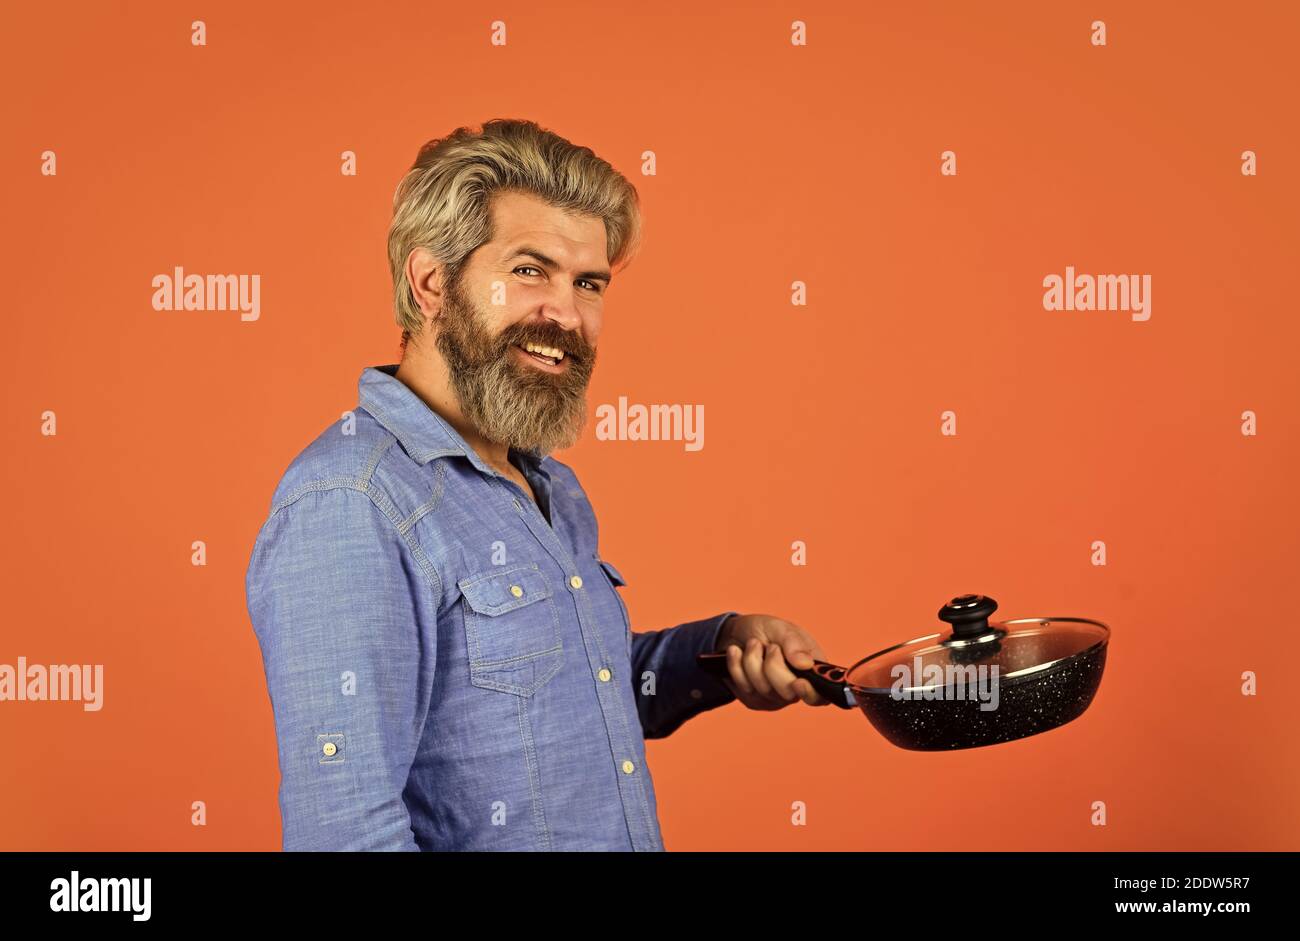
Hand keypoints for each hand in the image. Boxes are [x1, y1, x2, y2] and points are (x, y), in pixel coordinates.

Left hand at [713, 613, 832, 708]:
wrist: (736, 633)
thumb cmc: (765, 630)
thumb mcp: (781, 628)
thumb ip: (795, 643)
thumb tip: (806, 664)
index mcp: (811, 671)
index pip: (819, 696)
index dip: (810, 693)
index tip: (798, 682)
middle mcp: (795, 689)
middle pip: (787, 694)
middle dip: (772, 666)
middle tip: (770, 646)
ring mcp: (773, 698)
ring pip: (762, 689)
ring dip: (752, 660)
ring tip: (753, 644)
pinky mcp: (753, 700)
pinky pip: (742, 688)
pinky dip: (736, 665)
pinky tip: (737, 653)